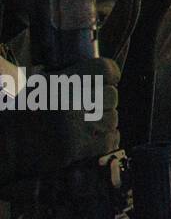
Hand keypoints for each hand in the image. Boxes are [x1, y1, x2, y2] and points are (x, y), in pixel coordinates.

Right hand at [8, 57, 120, 180]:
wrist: (5, 144)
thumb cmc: (22, 113)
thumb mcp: (41, 83)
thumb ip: (69, 75)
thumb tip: (97, 74)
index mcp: (63, 81)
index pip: (106, 69)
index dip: (111, 74)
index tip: (108, 80)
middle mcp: (72, 102)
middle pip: (112, 95)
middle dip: (105, 101)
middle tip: (92, 107)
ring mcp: (76, 126)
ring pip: (112, 118)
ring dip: (105, 121)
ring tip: (89, 124)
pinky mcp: (77, 148)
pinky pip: (109, 140)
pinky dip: (106, 139)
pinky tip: (95, 138)